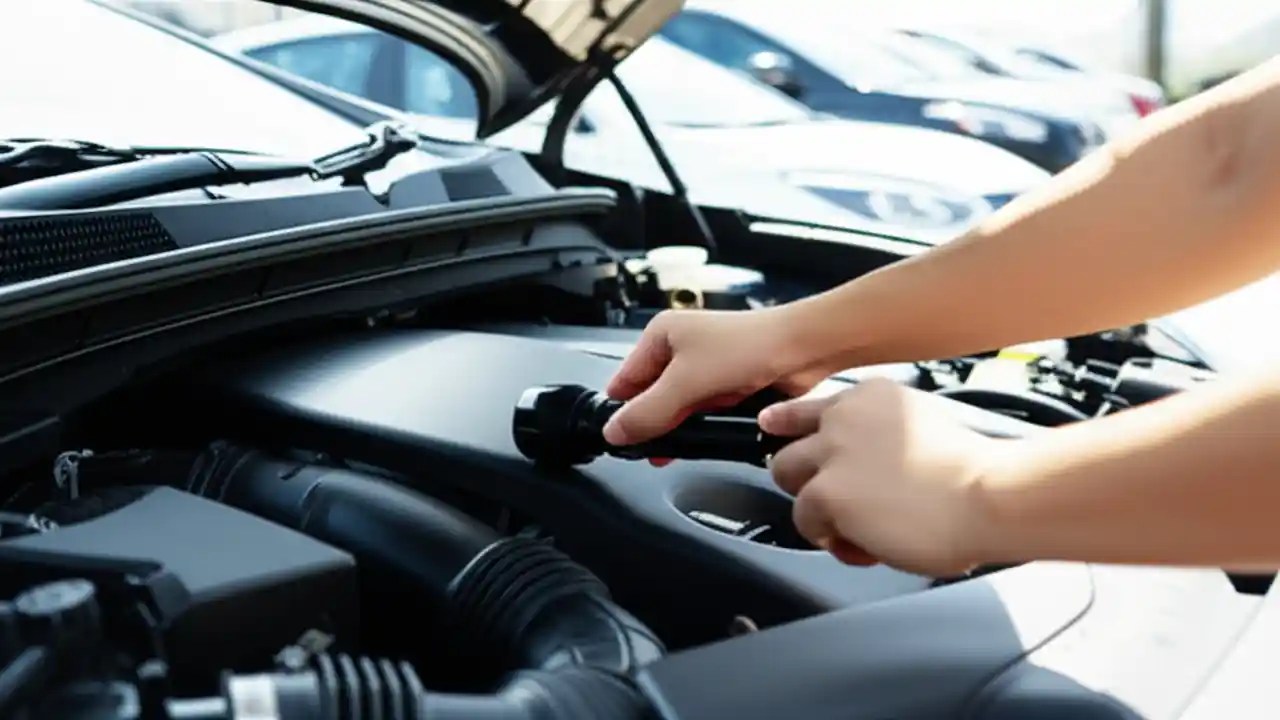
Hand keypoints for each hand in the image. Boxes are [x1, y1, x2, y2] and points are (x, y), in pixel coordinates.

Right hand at [603, 307, 829, 446]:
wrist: (801, 349)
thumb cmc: (747, 348)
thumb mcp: (686, 383)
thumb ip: (647, 412)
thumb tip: (614, 432)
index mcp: (660, 336)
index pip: (625, 380)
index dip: (620, 411)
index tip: (619, 441)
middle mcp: (680, 348)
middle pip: (651, 397)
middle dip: (652, 424)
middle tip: (651, 451)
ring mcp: (704, 367)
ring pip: (678, 407)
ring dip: (680, 427)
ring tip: (677, 449)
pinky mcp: (726, 384)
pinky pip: (703, 411)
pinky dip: (702, 426)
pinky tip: (703, 440)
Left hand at [762, 379, 1001, 576]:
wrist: (989, 496)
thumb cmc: (974, 475)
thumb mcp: (924, 428)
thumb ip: (883, 438)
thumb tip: (864, 471)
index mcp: (871, 395)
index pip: (811, 407)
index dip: (788, 422)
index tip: (772, 425)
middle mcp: (844, 417)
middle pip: (788, 449)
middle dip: (805, 479)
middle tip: (836, 506)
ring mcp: (831, 453)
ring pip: (789, 483)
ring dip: (816, 510)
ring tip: (857, 529)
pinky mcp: (826, 492)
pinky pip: (806, 524)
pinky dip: (832, 541)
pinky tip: (867, 547)